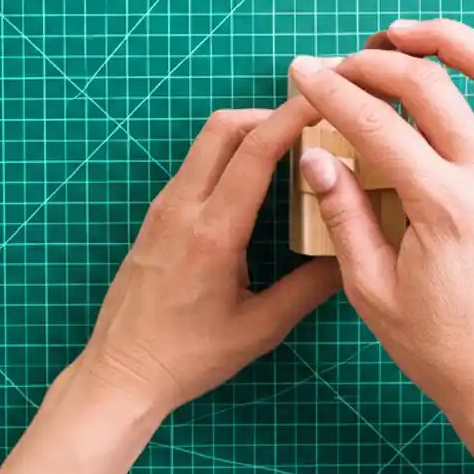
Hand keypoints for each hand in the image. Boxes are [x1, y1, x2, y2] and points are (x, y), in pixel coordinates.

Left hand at [72, 107, 340, 414]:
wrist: (122, 373)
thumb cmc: (188, 358)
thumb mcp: (260, 329)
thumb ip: (309, 289)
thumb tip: (352, 255)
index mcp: (212, 232)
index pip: (255, 151)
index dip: (293, 117)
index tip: (326, 100)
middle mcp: (182, 209)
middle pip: (224, 127)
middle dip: (270, 114)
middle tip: (312, 126)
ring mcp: (163, 209)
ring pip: (206, 144)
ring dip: (248, 134)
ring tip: (291, 151)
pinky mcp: (155, 218)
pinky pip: (195, 169)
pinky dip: (228, 158)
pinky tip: (255, 182)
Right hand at [288, 19, 473, 422]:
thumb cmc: (434, 342)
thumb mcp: (370, 288)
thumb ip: (344, 215)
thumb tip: (317, 158)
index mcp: (446, 210)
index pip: (379, 128)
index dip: (333, 93)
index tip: (303, 74)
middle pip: (434, 88)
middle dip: (377, 62)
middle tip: (342, 63)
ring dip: (457, 42)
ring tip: (411, 37)